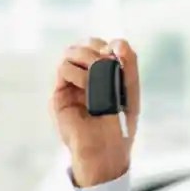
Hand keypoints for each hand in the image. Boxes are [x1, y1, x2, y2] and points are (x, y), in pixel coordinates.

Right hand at [52, 37, 141, 187]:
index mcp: (103, 75)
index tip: (117, 54)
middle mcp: (85, 77)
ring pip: (70, 52)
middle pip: (84, 44)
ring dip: (86, 57)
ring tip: (96, 73)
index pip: (100, 45)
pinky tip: (86, 85)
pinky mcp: (59, 95)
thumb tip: (118, 42)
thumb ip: (129, 65)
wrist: (106, 148)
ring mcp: (71, 85)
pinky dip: (77, 72)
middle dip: (96, 48)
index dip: (108, 45)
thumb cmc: (120, 124)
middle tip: (106, 61)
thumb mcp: (131, 91)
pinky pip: (63, 68)